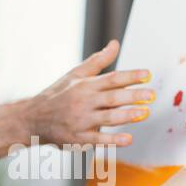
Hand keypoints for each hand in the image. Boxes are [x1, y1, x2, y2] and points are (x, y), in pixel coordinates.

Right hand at [27, 40, 153, 146]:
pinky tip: (128, 139)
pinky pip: (98, 140)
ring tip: (144, 113)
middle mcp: (83, 102)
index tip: (147, 74)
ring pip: (107, 118)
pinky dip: (113, 141)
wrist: (33, 118)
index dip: (130, 76)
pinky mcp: (78, 139)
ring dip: (127, 116)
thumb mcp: (76, 75)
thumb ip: (98, 61)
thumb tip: (115, 44)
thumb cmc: (58, 95)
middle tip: (152, 95)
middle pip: (112, 98)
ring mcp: (81, 121)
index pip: (111, 79)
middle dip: (133, 96)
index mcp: (85, 85)